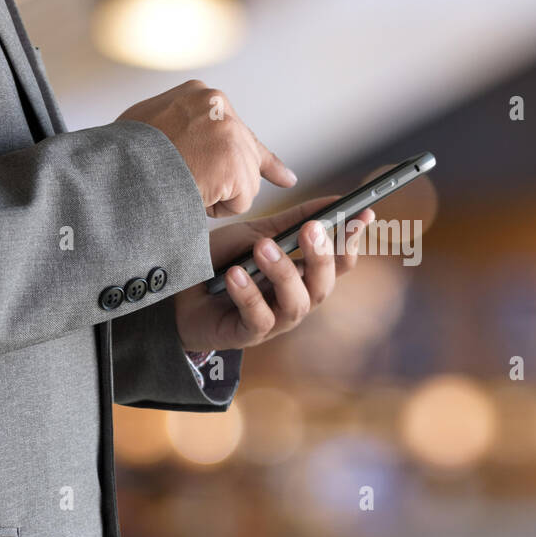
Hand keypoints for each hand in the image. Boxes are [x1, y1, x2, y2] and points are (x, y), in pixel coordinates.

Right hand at [117, 79, 295, 217]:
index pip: (236, 126)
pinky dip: (217, 208)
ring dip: (216, 195)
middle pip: (243, 157)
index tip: (286, 178)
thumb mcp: (149, 121)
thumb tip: (189, 147)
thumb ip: (179, 125)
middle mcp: (220, 107)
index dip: (253, 155)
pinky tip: (191, 193)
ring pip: (243, 183)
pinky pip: (239, 202)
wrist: (119, 167)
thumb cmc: (124, 151)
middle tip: (197, 183)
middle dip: (230, 179)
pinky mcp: (236, 165)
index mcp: (199, 94)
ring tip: (180, 184)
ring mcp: (231, 135)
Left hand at [174, 197, 374, 351]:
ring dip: (283, 273)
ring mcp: (273, 321)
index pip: (338, 263)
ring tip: (262, 248)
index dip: (352, 240)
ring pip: (296, 304)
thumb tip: (334, 200)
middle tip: (310, 229)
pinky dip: (249, 294)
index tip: (361, 214)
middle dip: (321, 257)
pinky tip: (235, 274)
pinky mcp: (247, 335)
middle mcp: (294, 300)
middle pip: (324, 285)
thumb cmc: (219, 265)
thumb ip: (292, 220)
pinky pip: (258, 318)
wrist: (174, 293)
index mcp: (301, 277)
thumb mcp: (256, 234)